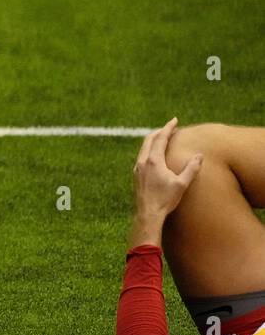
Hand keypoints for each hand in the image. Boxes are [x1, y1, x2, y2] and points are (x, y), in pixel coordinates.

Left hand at [129, 117, 202, 247]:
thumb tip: (199, 155)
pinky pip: (141, 156)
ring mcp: (137, 168)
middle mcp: (142, 161)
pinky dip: (149, 149)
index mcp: (153, 161)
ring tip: (163, 138)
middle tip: (170, 127)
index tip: (174, 120)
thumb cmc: (165, 200)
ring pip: (143, 147)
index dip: (168, 128)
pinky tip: (154, 155)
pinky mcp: (135, 175)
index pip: (160, 138)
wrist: (147, 214)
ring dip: (153, 140)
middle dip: (160, 131)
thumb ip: (191, 168)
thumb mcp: (182, 184)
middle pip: (149, 139)